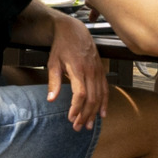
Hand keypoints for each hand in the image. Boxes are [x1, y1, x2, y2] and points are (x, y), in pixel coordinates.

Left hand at [42, 14, 106, 130]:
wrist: (74, 30)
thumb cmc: (61, 46)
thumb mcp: (53, 62)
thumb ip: (53, 82)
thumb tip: (51, 99)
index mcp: (78, 69)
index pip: (80, 94)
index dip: (77, 108)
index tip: (71, 118)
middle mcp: (91, 72)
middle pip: (92, 98)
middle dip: (85, 115)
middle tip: (79, 127)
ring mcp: (98, 71)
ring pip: (100, 96)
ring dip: (94, 112)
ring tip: (89, 125)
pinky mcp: (102, 71)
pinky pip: (105, 90)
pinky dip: (105, 103)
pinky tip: (102, 113)